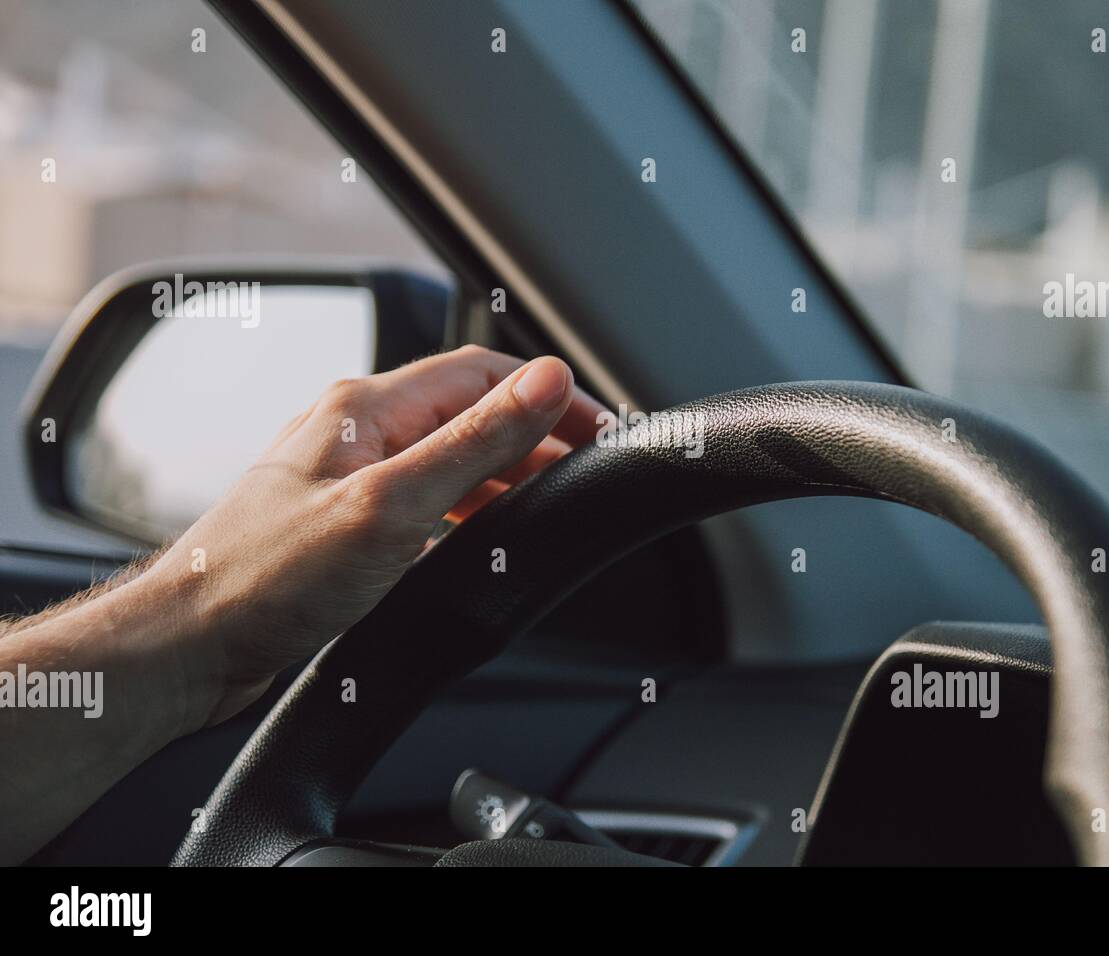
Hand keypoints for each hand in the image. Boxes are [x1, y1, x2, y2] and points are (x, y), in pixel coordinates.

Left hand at [140, 345, 605, 727]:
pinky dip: (463, 506)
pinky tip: (480, 534)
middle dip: (532, 434)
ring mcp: (345, 475)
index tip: (600, 425)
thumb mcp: (393, 504)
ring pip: (444, 454)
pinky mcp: (340, 519)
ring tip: (545, 500)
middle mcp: (354, 431)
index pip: (483, 373)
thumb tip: (548, 381)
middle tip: (583, 468)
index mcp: (365, 408)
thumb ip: (476, 440)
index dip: (550, 394)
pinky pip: (419, 495)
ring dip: (500, 470)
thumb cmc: (266, 576)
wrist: (186, 644)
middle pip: (466, 411)